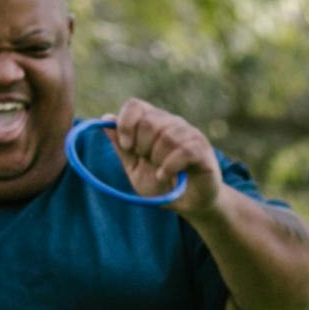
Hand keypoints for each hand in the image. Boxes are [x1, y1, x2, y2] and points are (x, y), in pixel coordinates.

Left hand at [103, 97, 226, 217]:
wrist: (187, 203)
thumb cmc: (161, 184)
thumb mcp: (134, 168)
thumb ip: (121, 146)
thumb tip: (105, 118)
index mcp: (153, 122)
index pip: (135, 106)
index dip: (126, 124)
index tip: (126, 146)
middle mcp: (172, 123)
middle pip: (149, 122)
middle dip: (142, 147)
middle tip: (148, 162)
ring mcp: (189, 134)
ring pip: (167, 136)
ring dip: (157, 159)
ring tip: (160, 172)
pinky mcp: (202, 149)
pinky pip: (184, 150)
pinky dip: (170, 166)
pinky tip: (166, 176)